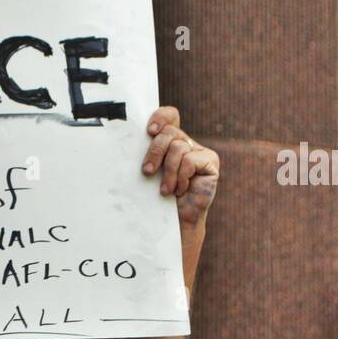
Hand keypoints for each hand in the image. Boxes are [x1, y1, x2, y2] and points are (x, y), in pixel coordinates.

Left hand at [141, 106, 218, 229]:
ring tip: (164, 190)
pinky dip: (181, 177)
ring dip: (168, 172)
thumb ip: (144, 154)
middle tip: (147, 171)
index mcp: (170, 141)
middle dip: (155, 151)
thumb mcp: (147, 172)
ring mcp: (200, 151)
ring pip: (178, 147)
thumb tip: (127, 139)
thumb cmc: (156, 198)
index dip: (161, 117)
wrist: (174, 223)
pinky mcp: (211, 162)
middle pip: (170, 132)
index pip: (170, 115)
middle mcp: (186, 143)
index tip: (149, 131)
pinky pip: (190, 160)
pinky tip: (179, 190)